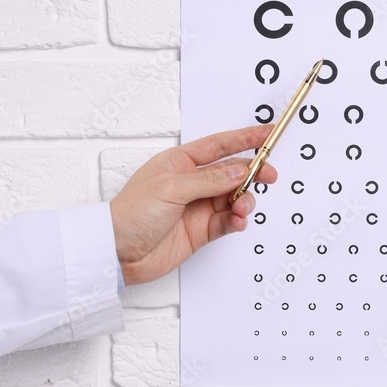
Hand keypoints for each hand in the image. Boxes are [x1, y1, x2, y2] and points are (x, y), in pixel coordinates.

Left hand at [109, 125, 277, 285]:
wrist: (117, 253)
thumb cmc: (130, 215)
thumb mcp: (171, 188)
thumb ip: (209, 180)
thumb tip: (239, 170)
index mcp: (180, 163)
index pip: (220, 145)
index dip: (245, 138)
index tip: (268, 133)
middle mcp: (192, 183)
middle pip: (232, 171)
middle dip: (253, 172)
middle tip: (269, 175)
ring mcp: (198, 207)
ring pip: (234, 197)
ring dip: (244, 200)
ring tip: (242, 207)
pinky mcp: (202, 230)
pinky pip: (229, 221)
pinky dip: (238, 220)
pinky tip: (238, 220)